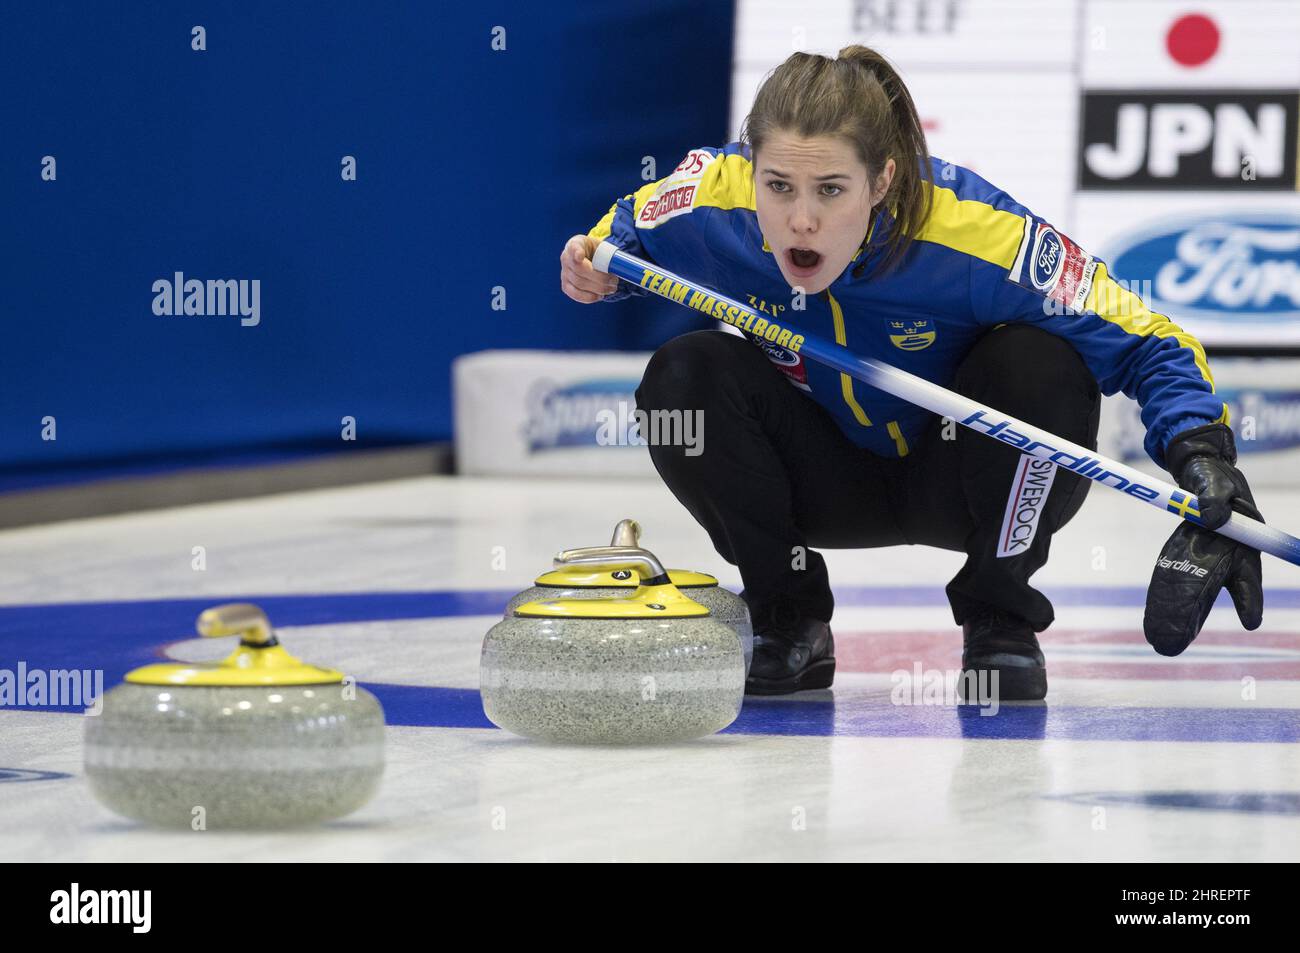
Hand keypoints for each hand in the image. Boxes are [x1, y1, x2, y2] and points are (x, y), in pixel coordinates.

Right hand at [560, 234, 618, 302]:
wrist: (589, 260)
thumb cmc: (597, 252)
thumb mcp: (602, 247)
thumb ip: (608, 253)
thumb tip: (621, 266)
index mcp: (575, 243)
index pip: (574, 247)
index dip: (576, 252)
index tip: (580, 256)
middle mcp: (566, 258)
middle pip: (580, 270)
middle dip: (600, 278)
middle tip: (614, 281)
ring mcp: (564, 273)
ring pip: (580, 283)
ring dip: (598, 288)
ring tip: (611, 288)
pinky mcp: (565, 286)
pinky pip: (576, 294)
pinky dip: (590, 297)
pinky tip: (600, 296)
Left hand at [1145, 423, 1263, 654]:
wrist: (1196, 469)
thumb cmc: (1212, 475)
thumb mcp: (1213, 482)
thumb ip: (1213, 500)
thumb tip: (1212, 520)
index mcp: (1244, 539)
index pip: (1249, 574)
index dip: (1250, 599)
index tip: (1250, 622)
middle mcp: (1229, 551)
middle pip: (1219, 588)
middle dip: (1203, 612)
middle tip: (1185, 638)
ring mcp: (1209, 552)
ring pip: (1199, 585)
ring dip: (1187, 609)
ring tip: (1172, 634)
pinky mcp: (1190, 549)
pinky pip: (1181, 572)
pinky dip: (1173, 590)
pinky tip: (1162, 611)